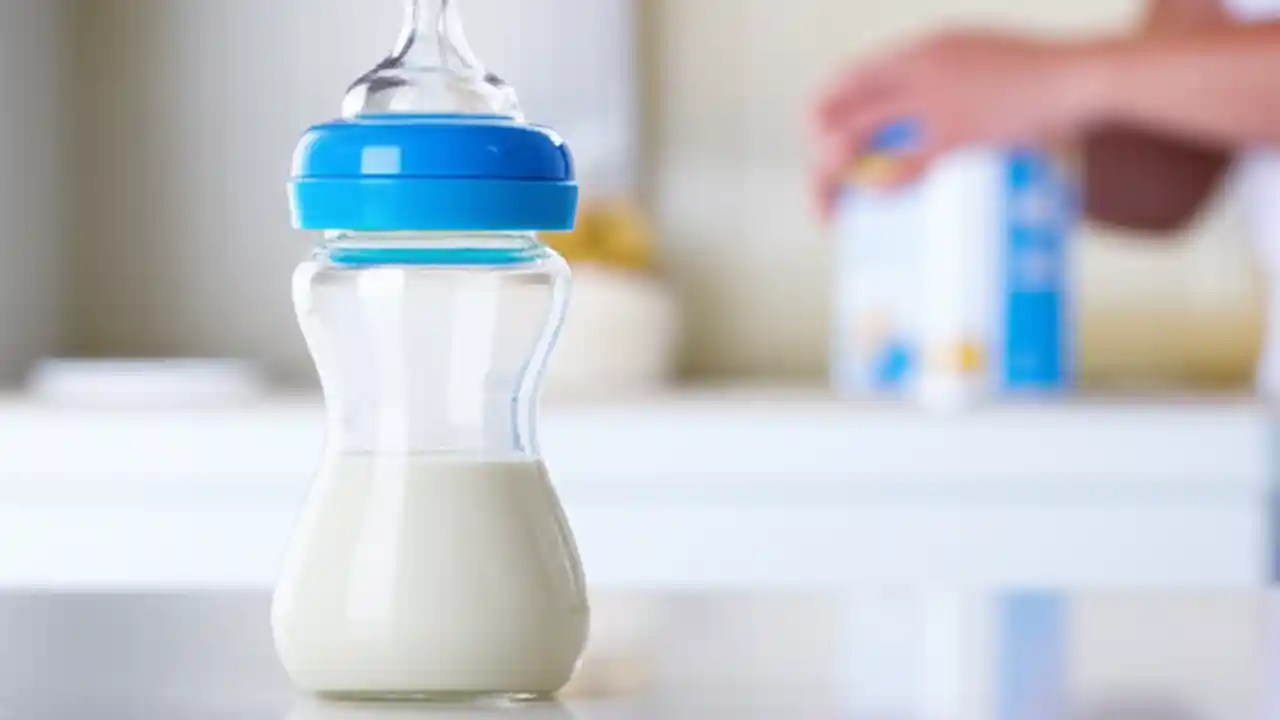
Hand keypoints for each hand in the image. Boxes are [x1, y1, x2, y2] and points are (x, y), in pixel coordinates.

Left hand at [811, 31, 1097, 215]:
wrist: (1080, 77)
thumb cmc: (1038, 77)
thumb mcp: (976, 61)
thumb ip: (939, 82)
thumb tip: (915, 125)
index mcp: (920, 49)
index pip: (847, 78)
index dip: (824, 113)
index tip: (822, 145)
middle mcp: (915, 70)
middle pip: (835, 110)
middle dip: (817, 153)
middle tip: (820, 189)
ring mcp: (932, 102)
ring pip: (852, 139)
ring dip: (829, 177)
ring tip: (827, 207)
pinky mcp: (956, 135)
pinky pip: (899, 166)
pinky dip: (877, 185)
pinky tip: (869, 201)